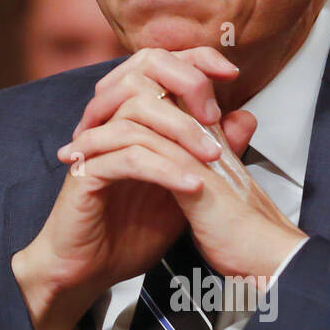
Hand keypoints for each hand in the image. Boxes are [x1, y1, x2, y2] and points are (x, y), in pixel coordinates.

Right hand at [11, 46, 242, 329]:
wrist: (91, 269)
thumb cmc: (131, 229)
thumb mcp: (184, 188)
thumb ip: (210, 151)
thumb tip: (244, 117)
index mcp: (131, 118)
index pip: (157, 64)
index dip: (194, 60)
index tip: (230, 74)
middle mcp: (108, 124)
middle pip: (141, 74)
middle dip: (185, 86)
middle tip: (215, 118)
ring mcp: (94, 147)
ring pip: (134, 114)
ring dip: (180, 132)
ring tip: (212, 158)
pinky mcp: (85, 175)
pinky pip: (126, 159)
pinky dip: (163, 169)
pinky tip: (190, 185)